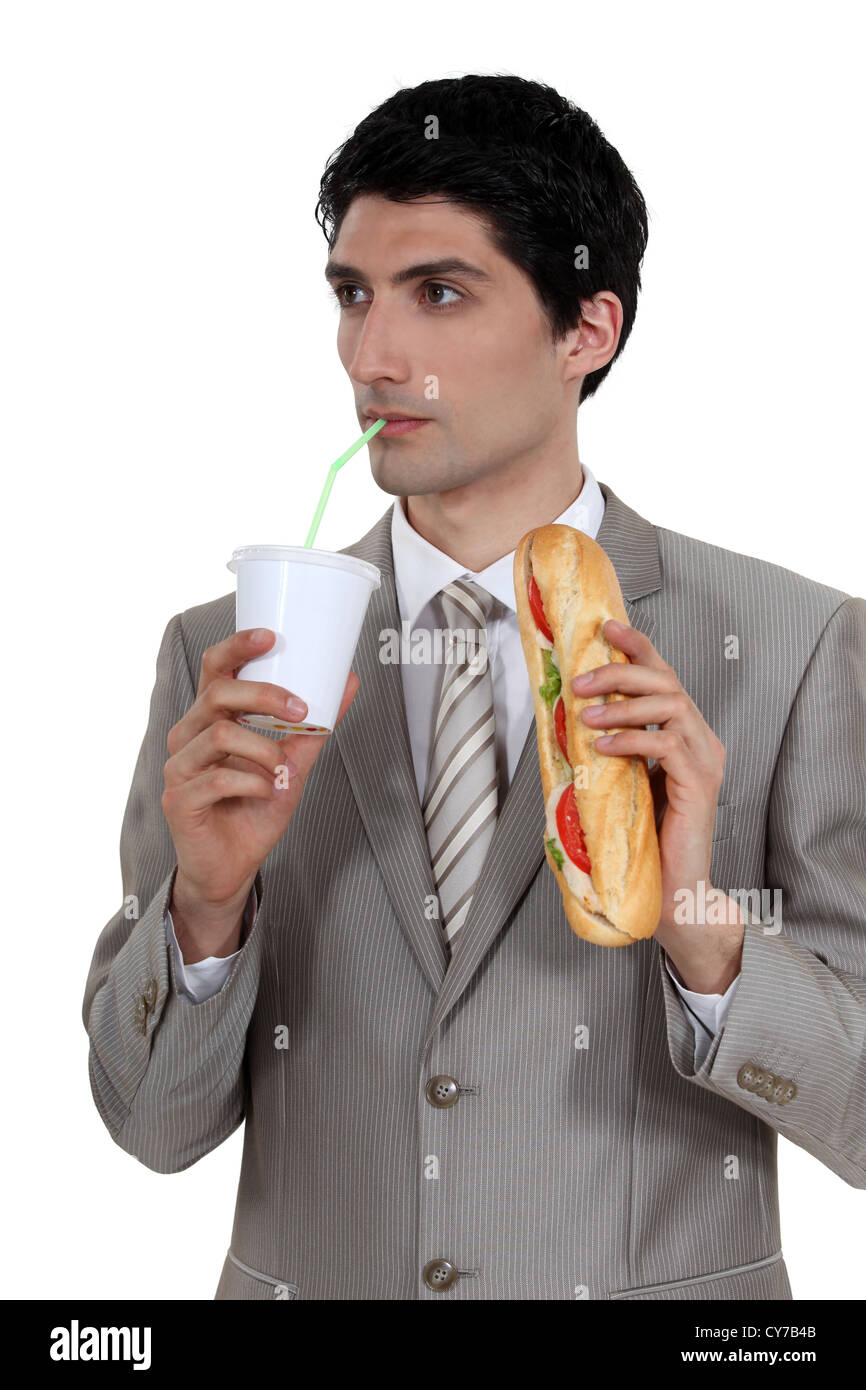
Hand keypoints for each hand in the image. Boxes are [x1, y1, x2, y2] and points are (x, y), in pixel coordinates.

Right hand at [163, 628, 358, 953]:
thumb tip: (348, 683)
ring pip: (219, 734)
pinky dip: (252, 783)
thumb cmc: (254, 810)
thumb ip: (314, 728)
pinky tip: (265, 792)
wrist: (232, 866)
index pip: (215, 669)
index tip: (272, 637)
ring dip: (264, 750)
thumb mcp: (292, 764)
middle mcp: (188, 735)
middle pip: (218, 694)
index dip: (238, 647)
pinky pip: (217, 778)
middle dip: (266, 697)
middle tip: (301, 712)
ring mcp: (179, 767)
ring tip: (281, 770)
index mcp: (210, 718)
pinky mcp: (178, 799)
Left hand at [572, 619, 741, 990]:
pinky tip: (602, 749)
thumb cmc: (640, 838)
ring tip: (585, 717)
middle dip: (620, 672)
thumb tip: (565, 716)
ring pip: (669, 705)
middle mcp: (700, 740)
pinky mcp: (700, 785)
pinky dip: (632, 740)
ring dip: (621, 704)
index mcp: (683, 733)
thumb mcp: (618, 781)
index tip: (607, 627)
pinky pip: (667, 745)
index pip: (663, 675)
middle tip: (580, 682)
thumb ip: (607, 748)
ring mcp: (705, 761)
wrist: (670, 892)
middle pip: (666, 681)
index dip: (637, 647)